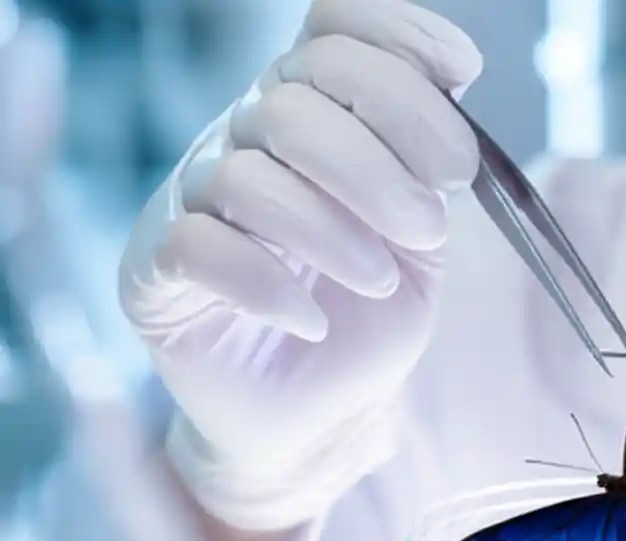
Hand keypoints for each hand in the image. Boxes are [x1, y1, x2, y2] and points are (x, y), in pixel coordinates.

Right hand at [118, 0, 481, 529]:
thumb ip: (430, 160)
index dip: (399, 37)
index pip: (335, 27)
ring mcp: (193, 195)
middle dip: (383, 159)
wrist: (321, 411)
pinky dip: (270, 286)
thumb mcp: (423, 228)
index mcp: (314, 108)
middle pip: (298, 93)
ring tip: (379, 283)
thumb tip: (453, 76)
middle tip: (428, 228)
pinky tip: (312, 322)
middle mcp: (246, 134)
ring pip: (251, 173)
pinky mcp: (157, 268)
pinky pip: (200, 247)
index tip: (463, 78)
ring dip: (335, 231)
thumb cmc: (371, 309)